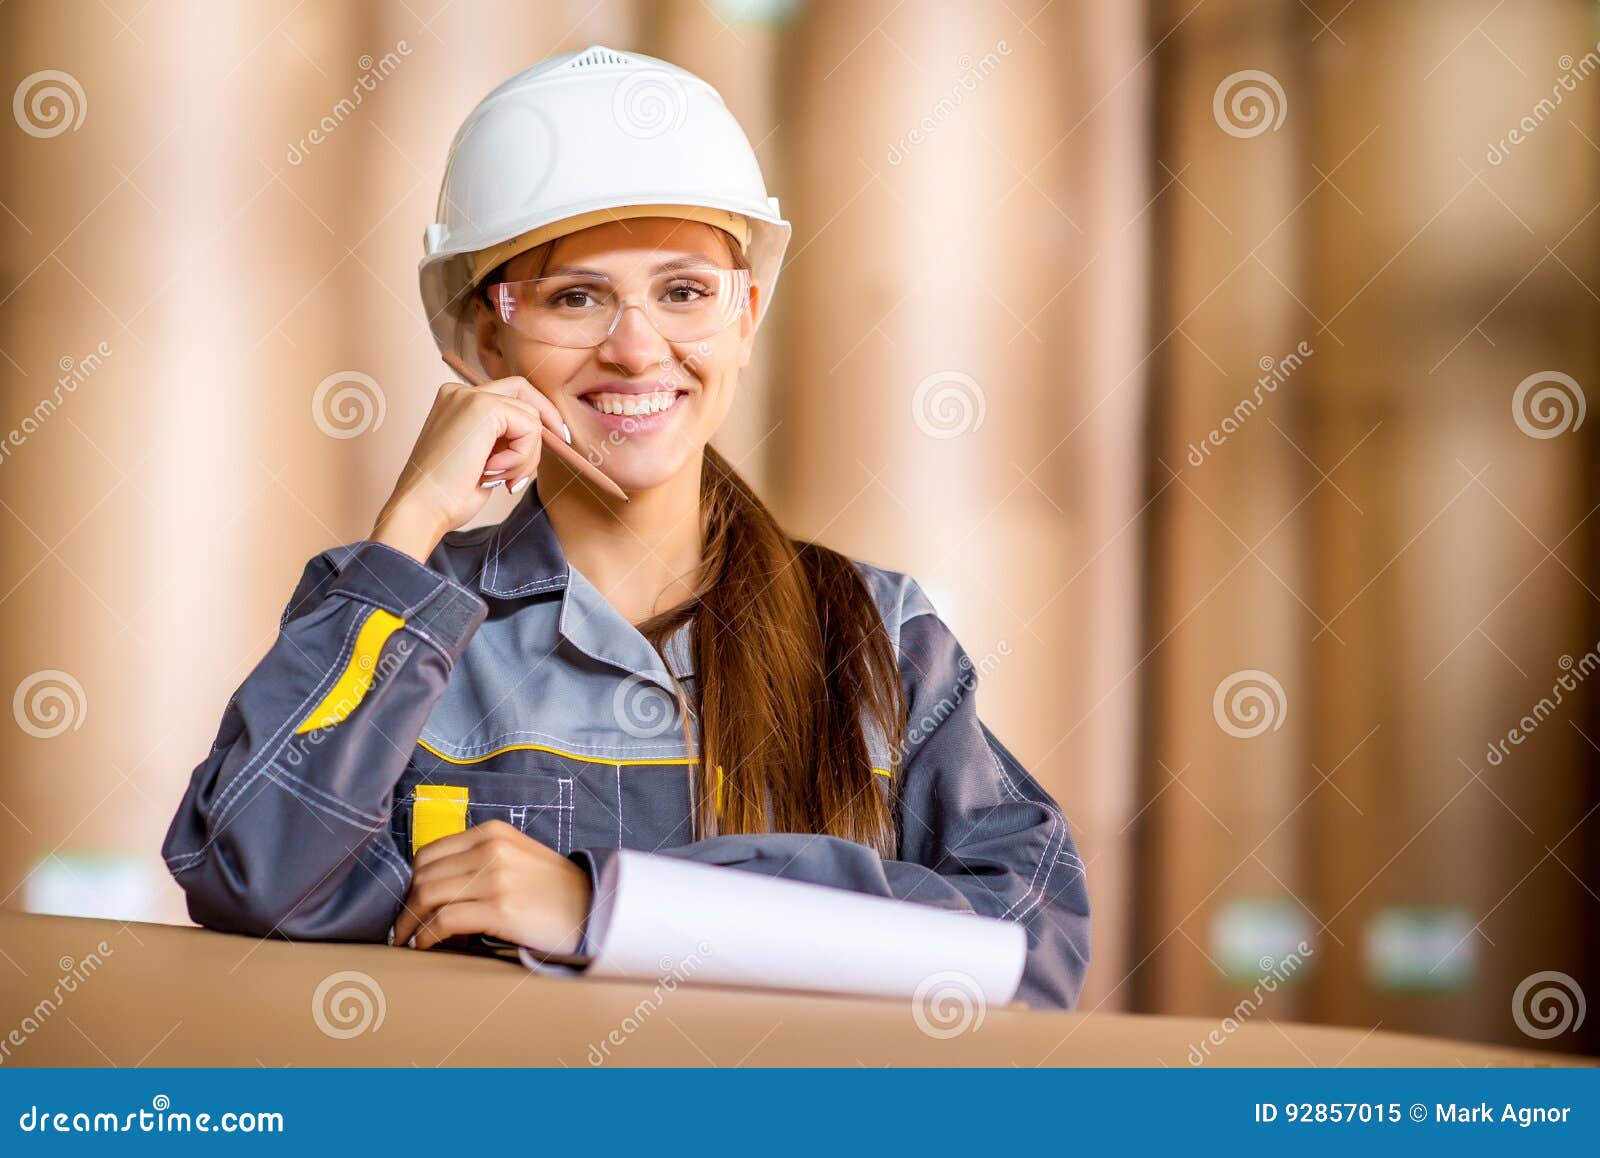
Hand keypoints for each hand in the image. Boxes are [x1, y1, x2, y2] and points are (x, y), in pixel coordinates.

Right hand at [369, 376, 567, 561]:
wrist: (423, 508)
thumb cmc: (448, 494)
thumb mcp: (483, 459)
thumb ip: (504, 440)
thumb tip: (542, 434)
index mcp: (456, 402)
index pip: (509, 393)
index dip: (538, 412)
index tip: (558, 436)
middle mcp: (460, 392)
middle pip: (523, 391)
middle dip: (545, 420)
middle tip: (559, 443)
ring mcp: (470, 396)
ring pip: (530, 416)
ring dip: (526, 456)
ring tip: (500, 478)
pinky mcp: (482, 407)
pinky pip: (529, 428)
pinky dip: (521, 457)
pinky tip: (494, 473)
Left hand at [392, 820, 592, 955]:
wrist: (595, 908)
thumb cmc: (554, 890)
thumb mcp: (517, 858)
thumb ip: (479, 861)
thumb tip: (432, 888)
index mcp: (493, 833)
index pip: (429, 854)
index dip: (410, 883)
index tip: (407, 905)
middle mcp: (492, 849)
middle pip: (423, 876)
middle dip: (406, 907)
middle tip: (401, 930)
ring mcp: (497, 878)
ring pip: (428, 897)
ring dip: (411, 924)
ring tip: (409, 941)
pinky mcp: (502, 909)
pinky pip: (444, 922)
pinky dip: (427, 937)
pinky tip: (426, 947)